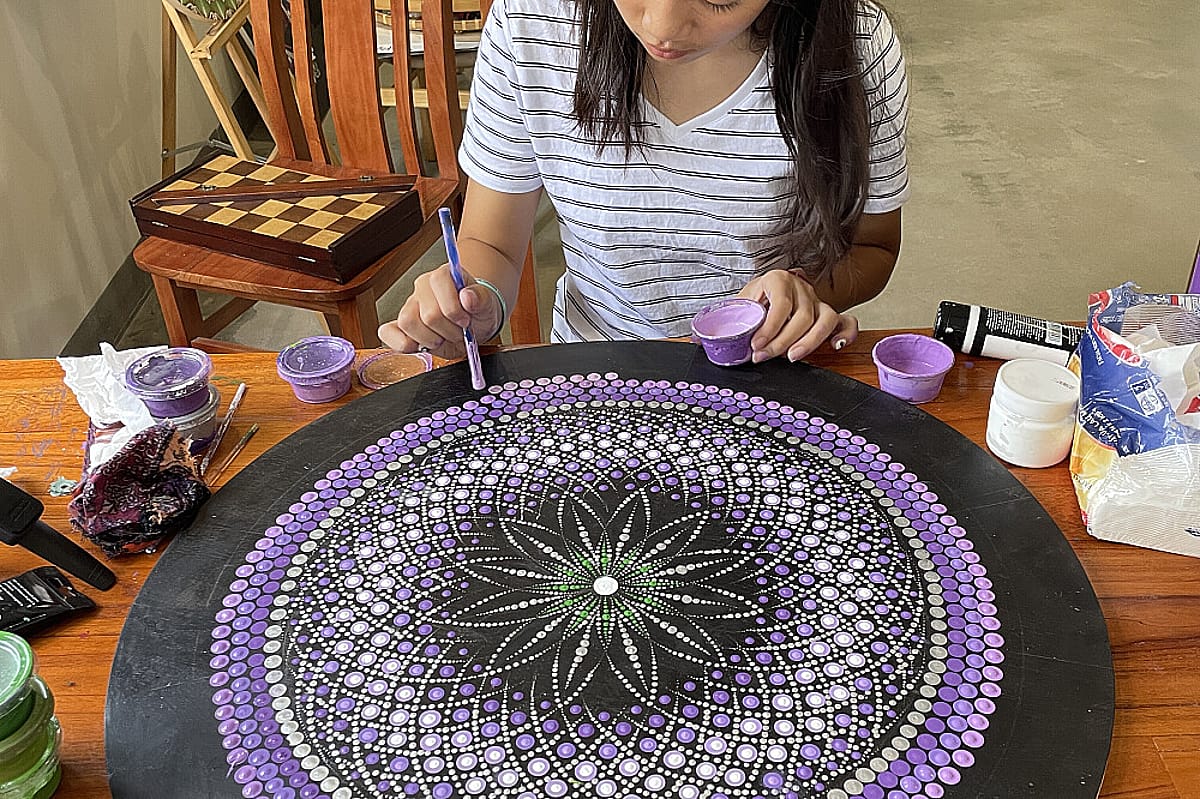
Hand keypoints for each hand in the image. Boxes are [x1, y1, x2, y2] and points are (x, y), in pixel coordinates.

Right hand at [377, 264, 502, 357]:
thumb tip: (467, 297)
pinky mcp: (400, 326)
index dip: (454, 308)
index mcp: (442, 276)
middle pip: (427, 313)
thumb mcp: (487, 304)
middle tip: (459, 332)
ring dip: (431, 339)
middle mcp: (423, 288)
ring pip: (408, 322)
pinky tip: (419, 346)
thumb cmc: (477, 311)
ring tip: (444, 338)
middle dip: (448, 330)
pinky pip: (388, 332)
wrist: (473, 323)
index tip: (465, 320)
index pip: (438, 282)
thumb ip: (480, 298)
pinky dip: (401, 343)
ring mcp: (410, 306)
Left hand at [738, 270, 858, 362]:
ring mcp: (817, 300)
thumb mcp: (739, 305)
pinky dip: (845, 334)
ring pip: (825, 320)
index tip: (756, 346)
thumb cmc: (753, 301)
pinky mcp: (827, 314)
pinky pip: (846, 322)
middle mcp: (802, 287)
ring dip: (810, 342)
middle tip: (764, 357)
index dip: (769, 328)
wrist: (764, 293)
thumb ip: (727, 320)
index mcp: (778, 279)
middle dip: (782, 342)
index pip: (781, 305)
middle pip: (802, 317)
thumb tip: (704, 339)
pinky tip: (834, 346)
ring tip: (792, 357)